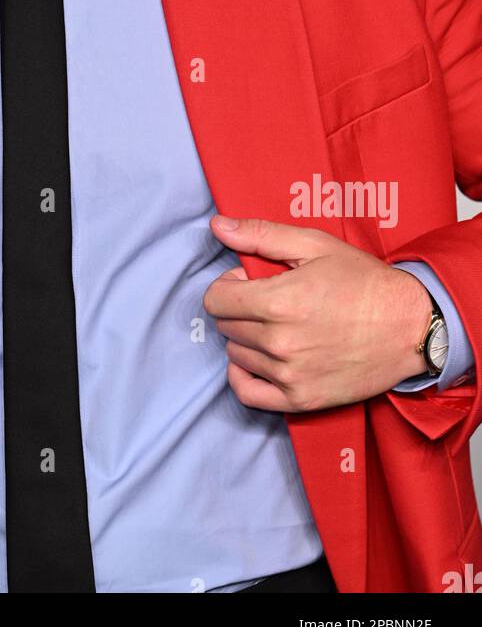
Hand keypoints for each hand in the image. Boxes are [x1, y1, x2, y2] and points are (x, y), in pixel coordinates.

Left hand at [203, 213, 433, 412]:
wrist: (410, 326)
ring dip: (246, 339)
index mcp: (278, 301)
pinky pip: (247, 393)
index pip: (215, 300)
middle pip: (226, 326)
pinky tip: (257, 361)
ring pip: (235, 355)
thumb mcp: (315, 245)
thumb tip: (218, 226)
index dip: (228, 285)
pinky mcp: (301, 399)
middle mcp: (279, 341)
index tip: (249, 282)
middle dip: (239, 309)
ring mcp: (289, 374)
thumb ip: (261, 235)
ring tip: (276, 326)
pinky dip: (242, 376)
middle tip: (269, 301)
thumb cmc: (364, 281)